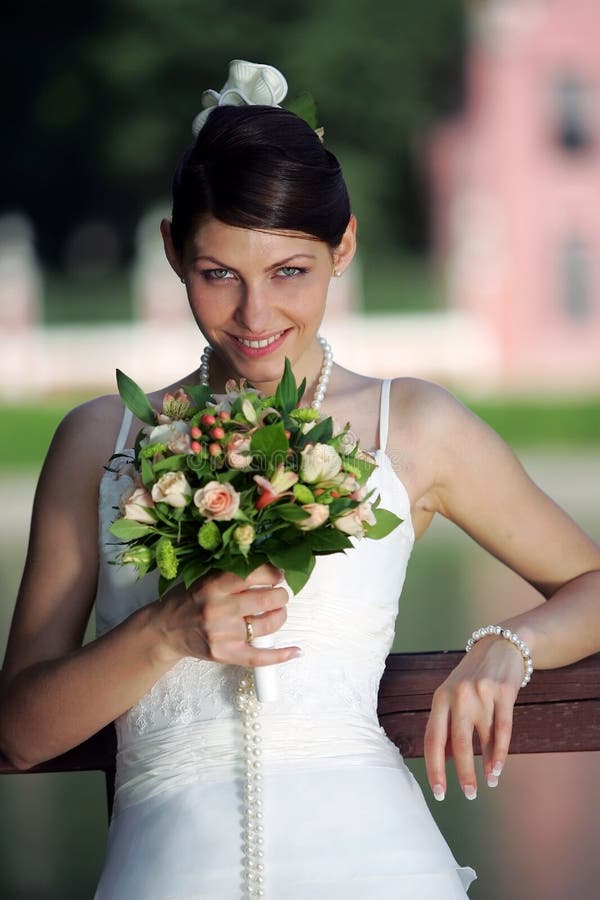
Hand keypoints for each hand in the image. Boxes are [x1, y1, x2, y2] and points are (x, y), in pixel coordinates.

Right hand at [152, 565, 299, 667]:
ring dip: (280, 617)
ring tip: (277, 612)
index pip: (254, 574)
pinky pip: (259, 657)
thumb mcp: (204, 578)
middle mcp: (219, 609)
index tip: (278, 574)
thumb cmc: (186, 601)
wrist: (164, 630)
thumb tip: (267, 565)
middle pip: (267, 600)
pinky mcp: (225, 654)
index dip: (273, 573)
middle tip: (280, 594)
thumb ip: (230, 573)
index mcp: (214, 586)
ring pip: (267, 625)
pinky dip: (280, 655)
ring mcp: (223, 634)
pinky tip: (295, 651)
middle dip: (281, 596)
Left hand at [423, 636, 523, 800]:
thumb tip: (442, 760)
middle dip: (462, 773)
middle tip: (468, 795)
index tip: (439, 792)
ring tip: (488, 782)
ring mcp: (480, 692)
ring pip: (482, 738)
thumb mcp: (452, 696)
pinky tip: (498, 769)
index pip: (432, 738)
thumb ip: (446, 725)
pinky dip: (500, 752)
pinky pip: (502, 729)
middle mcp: (457, 695)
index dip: (434, 768)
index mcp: (439, 698)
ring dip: (486, 765)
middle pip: (458, 742)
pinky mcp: (503, 692)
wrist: (500, 646)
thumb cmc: (472, 679)